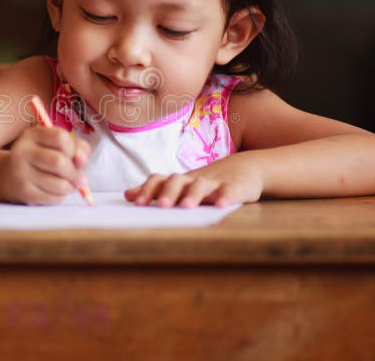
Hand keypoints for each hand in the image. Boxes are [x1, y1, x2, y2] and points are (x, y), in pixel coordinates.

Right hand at [0, 126, 90, 204]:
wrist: (10, 175)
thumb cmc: (42, 158)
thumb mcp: (57, 146)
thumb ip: (76, 147)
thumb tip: (81, 160)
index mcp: (32, 134)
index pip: (60, 138)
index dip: (73, 149)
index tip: (74, 157)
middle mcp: (22, 151)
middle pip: (58, 162)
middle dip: (74, 173)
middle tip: (79, 178)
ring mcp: (20, 172)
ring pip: (58, 183)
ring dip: (70, 187)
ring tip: (69, 185)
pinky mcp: (23, 191)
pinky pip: (52, 197)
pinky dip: (61, 196)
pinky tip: (58, 192)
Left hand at [124, 154, 263, 207]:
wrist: (246, 167)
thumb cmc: (208, 181)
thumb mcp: (183, 185)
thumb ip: (157, 190)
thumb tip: (127, 194)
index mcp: (180, 180)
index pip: (160, 180)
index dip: (148, 190)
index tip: (137, 203)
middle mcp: (194, 179)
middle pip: (178, 181)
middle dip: (169, 193)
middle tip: (162, 206)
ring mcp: (215, 182)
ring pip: (201, 185)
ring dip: (193, 195)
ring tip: (186, 207)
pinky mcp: (236, 187)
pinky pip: (230, 191)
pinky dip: (225, 197)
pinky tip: (221, 206)